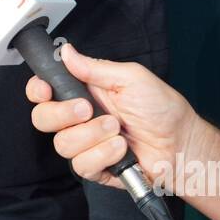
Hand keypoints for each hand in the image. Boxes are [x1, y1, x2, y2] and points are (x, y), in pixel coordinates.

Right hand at [26, 42, 203, 190]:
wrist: (182, 144)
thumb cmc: (163, 109)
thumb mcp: (132, 78)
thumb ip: (96, 68)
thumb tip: (67, 52)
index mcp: (84, 92)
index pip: (45, 91)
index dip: (37, 90)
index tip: (46, 89)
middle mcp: (79, 119)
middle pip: (43, 118)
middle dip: (63, 114)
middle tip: (88, 110)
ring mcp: (86, 144)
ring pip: (63, 144)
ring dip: (92, 136)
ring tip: (118, 130)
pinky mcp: (95, 167)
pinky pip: (82, 165)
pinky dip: (103, 155)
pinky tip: (122, 149)